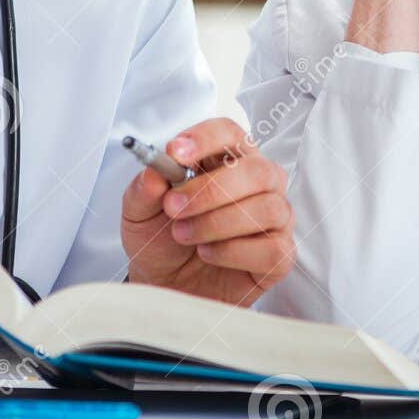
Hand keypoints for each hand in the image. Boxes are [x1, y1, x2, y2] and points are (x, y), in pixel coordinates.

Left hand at [121, 118, 293, 307]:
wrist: (165, 284)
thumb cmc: (160, 239)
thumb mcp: (138, 213)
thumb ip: (143, 190)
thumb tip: (154, 174)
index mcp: (225, 159)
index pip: (229, 133)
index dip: (205, 138)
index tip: (175, 152)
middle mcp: (257, 183)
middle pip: (256, 170)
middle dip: (211, 189)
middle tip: (173, 206)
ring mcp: (274, 218)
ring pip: (268, 208)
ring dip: (217, 223)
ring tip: (184, 234)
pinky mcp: (279, 254)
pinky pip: (273, 247)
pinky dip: (234, 251)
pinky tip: (208, 253)